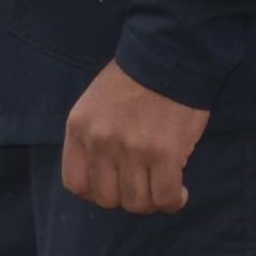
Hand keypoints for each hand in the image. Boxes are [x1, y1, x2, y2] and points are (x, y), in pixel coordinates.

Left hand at [59, 57, 205, 214]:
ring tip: (163, 189)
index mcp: (79, 127)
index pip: (76, 184)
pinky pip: (164, 197)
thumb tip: (106, 176)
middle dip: (126, 197)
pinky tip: (179, 192)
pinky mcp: (165, 153)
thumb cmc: (136, 77)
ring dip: (151, 202)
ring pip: (137, 202)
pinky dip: (173, 201)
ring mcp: (132, 149)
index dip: (96, 193)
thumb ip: (92, 137)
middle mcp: (101, 141)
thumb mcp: (95, 102)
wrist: (171, 52)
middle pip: (107, 198)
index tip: (115, 186)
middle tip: (143, 186)